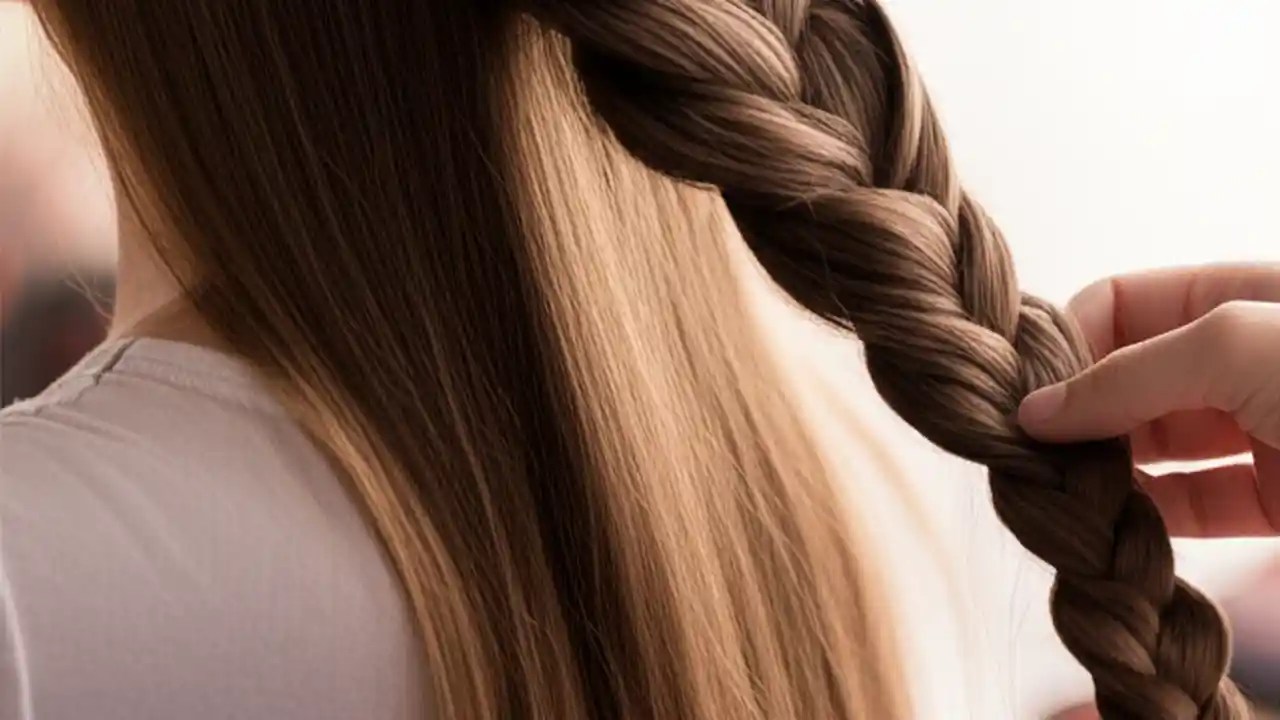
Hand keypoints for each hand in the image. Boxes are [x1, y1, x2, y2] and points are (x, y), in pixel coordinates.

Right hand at [1017, 264, 1279, 537]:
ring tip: (1057, 486)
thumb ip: (1129, 375)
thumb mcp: (1238, 346)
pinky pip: (1198, 504)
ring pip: (1158, 445)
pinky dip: (1150, 513)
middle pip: (1132, 377)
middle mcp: (1247, 361)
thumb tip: (1033, 412)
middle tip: (1025, 446)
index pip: (1123, 303)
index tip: (1020, 389)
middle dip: (1077, 409)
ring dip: (1104, 465)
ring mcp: (1266, 431)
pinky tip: (1110, 520)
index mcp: (1244, 297)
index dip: (1066, 339)